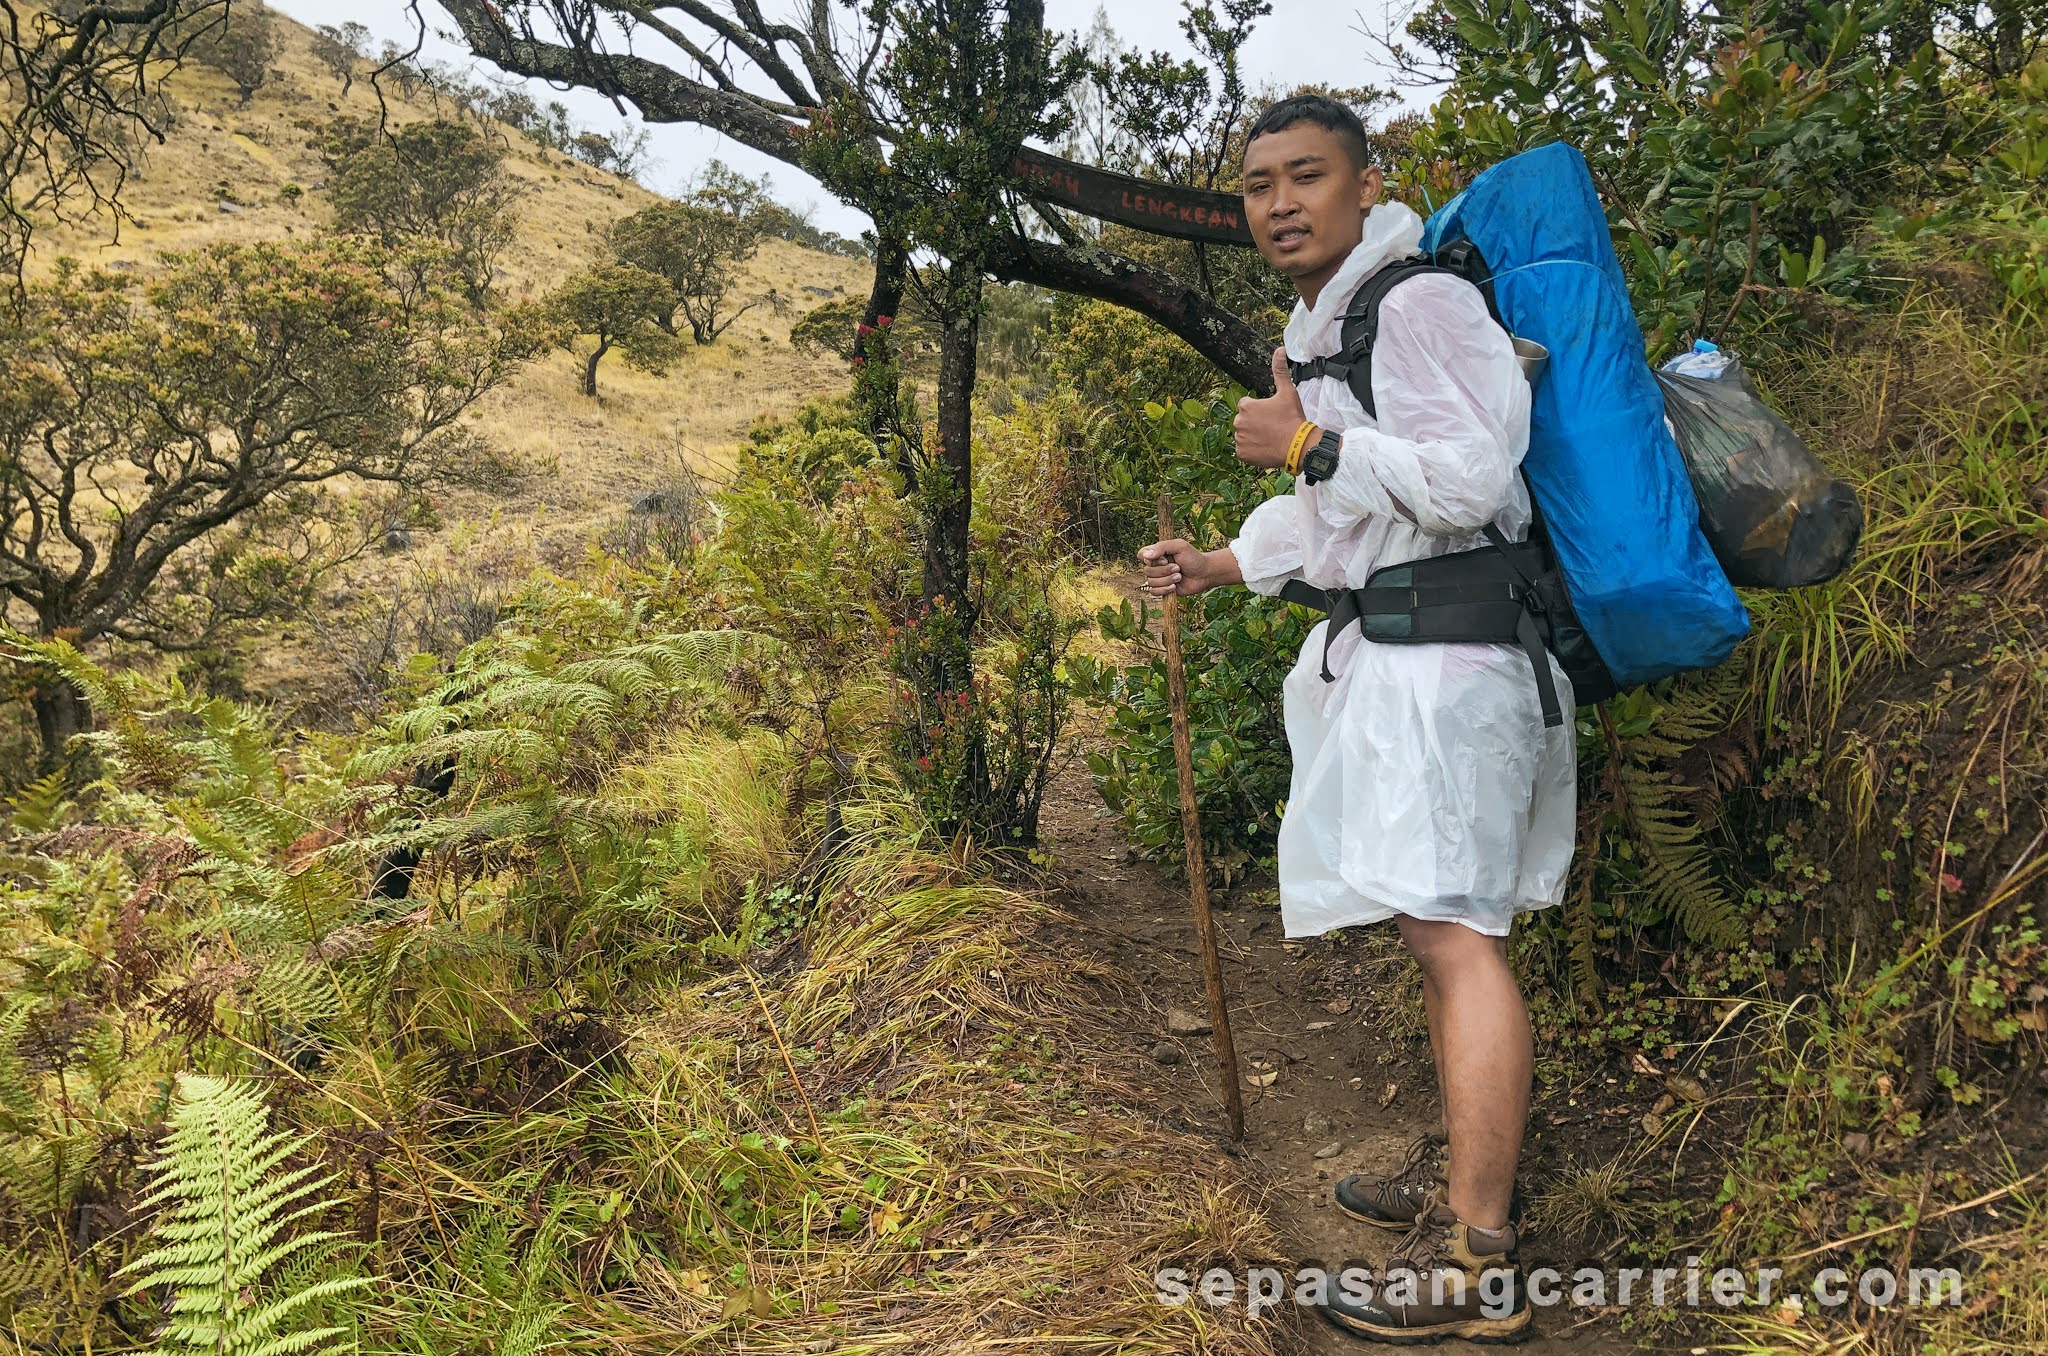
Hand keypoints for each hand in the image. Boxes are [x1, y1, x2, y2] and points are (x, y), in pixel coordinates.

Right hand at [1138, 539, 1233, 596]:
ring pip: (1151, 582)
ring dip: (1167, 580)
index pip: (1141, 555)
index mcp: (1157, 553)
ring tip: (1179, 577)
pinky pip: (1154, 592)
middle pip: (1147, 571)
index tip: (1164, 559)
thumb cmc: (1193, 558)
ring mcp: (1159, 578)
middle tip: (1178, 568)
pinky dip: (1164, 589)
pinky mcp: (1163, 589)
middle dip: (1164, 570)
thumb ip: (1162, 547)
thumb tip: (1146, 556)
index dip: (1149, 559)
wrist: (1204, 574)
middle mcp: (1156, 566)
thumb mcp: (1179, 546)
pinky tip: (1174, 587)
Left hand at [1232, 348, 1315, 470]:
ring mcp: (1239, 439)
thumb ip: (1280, 370)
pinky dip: (1251, 450)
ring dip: (1253, 436)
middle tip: (1272, 427)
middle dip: (1255, 423)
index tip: (1272, 415)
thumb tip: (1280, 349)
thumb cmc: (1292, 418)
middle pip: (1244, 420)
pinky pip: (1243, 451)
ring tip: (1270, 438)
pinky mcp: (1242, 454)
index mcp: (1246, 406)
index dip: (1260, 410)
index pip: (1247, 405)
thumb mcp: (1287, 392)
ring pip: (1244, 435)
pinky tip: (1265, 447)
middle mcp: (1238, 422)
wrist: (1298, 445)